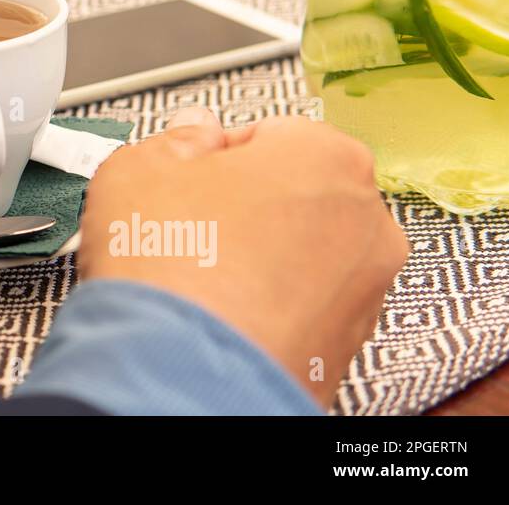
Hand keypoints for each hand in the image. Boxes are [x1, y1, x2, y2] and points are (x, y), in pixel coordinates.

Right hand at [78, 108, 406, 407]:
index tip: (190, 178)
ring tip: (202, 276)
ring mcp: (366, 289)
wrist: (183, 374)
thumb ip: (177, 139)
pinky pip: (307, 308)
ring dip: (262, 259)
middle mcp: (366, 219)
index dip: (217, 157)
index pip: (268, 134)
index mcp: (325, 154)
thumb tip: (194, 136)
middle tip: (192, 225)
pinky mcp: (350, 346)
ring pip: (306, 254)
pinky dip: (272, 308)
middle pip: (296, 193)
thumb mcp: (142, 167)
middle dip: (248, 207)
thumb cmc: (172, 269)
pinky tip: (223, 313)